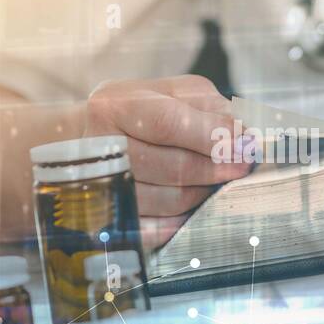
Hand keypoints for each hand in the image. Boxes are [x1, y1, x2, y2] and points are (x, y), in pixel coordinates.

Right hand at [85, 75, 249, 247]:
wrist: (78, 143)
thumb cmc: (134, 115)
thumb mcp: (167, 94)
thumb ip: (207, 107)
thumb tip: (244, 132)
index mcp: (114, 107)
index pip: (169, 123)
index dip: (213, 135)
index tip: (245, 143)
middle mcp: (101, 148)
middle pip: (174, 167)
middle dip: (218, 168)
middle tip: (243, 165)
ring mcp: (103, 187)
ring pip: (172, 200)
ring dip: (204, 192)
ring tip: (216, 180)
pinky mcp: (110, 221)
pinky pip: (159, 229)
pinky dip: (184, 218)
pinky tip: (194, 205)